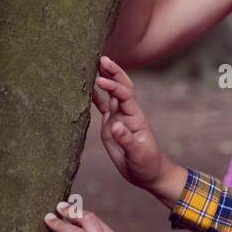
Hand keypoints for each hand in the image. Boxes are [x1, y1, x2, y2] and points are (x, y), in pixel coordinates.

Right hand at [93, 56, 183, 198]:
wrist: (146, 173)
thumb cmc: (146, 163)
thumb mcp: (138, 154)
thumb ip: (126, 140)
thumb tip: (115, 125)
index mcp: (135, 117)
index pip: (124, 95)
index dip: (113, 86)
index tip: (101, 80)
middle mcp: (126, 113)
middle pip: (120, 86)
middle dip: (113, 72)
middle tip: (102, 58)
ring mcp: (117, 117)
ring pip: (110, 93)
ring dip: (103, 79)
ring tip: (92, 64)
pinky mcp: (109, 125)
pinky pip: (101, 106)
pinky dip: (94, 96)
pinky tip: (85, 86)